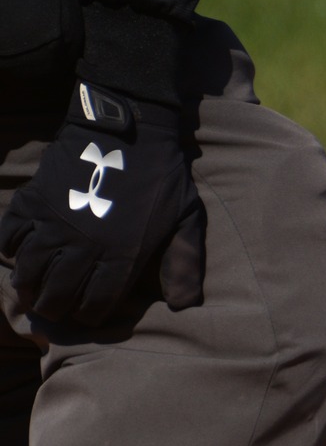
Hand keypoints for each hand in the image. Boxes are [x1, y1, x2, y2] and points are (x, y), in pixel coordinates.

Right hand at [0, 83, 204, 325]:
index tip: (87, 315)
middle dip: (54, 309)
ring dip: (28, 286)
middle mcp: (83, 247)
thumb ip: (184, 263)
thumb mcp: (187, 218)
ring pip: (27, 272)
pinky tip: (20, 250)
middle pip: (55, 296)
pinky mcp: (32, 203)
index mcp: (122, 255)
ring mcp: (53, 225)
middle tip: (54, 308)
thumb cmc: (163, 176)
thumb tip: (185, 305)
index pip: (95, 306)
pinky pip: (8, 237)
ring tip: (33, 289)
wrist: (131, 129)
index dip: (89, 317)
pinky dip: (10, 248)